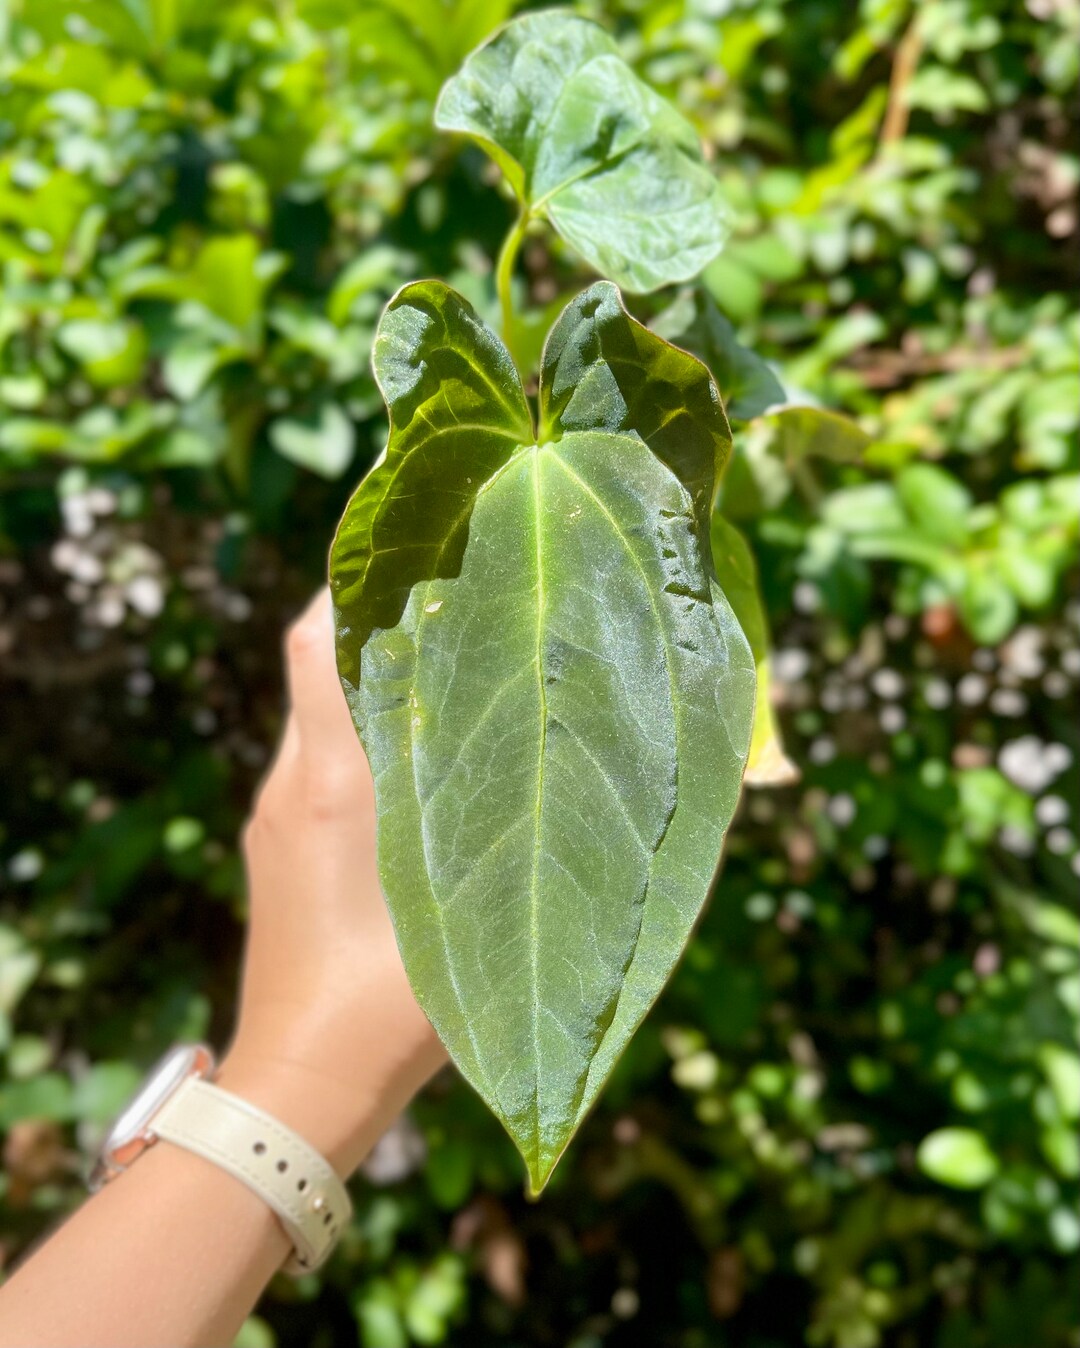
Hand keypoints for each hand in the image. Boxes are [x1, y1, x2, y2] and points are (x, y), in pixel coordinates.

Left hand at [219, 590, 445, 1174]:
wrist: (300, 1084)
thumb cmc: (388, 1004)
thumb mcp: (460, 904)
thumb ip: (491, 823)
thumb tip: (540, 753)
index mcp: (329, 782)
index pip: (312, 642)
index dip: (348, 583)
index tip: (410, 548)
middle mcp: (289, 785)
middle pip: (316, 668)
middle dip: (372, 625)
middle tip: (453, 602)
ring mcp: (274, 819)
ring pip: (318, 720)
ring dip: (368, 685)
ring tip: (447, 675)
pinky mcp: (273, 850)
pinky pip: (312, 766)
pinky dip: (356, 739)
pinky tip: (416, 762)